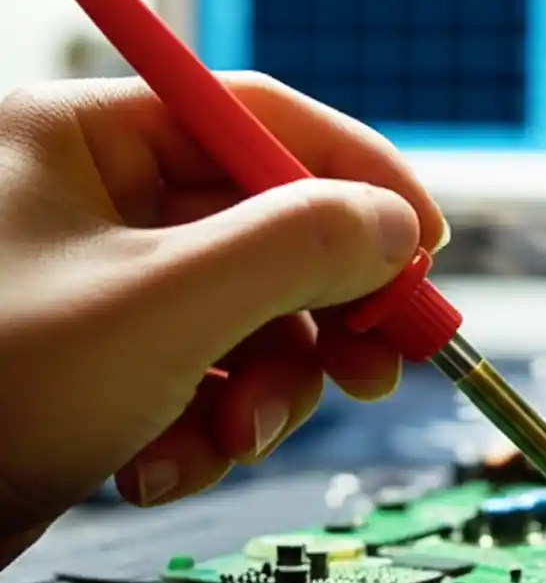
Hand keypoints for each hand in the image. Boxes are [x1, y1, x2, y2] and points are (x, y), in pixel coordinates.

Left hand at [0, 73, 446, 563]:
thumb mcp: (161, 308)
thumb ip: (295, 248)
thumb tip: (395, 228)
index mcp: (83, 144)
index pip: (256, 119)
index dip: (356, 173)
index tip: (424, 240)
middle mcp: (97, 206)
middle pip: (269, 230)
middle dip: (321, 314)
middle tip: (377, 362)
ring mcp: (106, 290)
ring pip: (250, 317)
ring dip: (266, 391)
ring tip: (234, 437)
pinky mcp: (111, 364)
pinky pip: (209, 374)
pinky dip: (210, 427)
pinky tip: (166, 463)